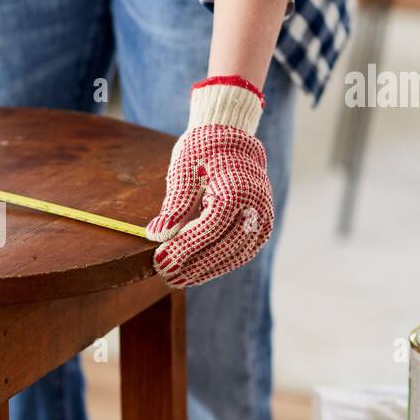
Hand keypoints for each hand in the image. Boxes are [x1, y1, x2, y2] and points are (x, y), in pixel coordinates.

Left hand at [146, 77, 273, 286]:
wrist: (233, 139)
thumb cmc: (203, 151)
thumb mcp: (183, 171)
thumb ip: (173, 205)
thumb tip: (156, 235)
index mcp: (236, 190)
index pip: (208, 229)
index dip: (184, 248)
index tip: (160, 261)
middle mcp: (256, 207)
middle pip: (223, 247)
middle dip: (192, 265)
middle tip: (165, 275)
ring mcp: (263, 218)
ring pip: (234, 255)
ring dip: (205, 271)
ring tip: (176, 280)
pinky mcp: (262, 227)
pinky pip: (241, 253)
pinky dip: (219, 265)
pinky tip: (195, 272)